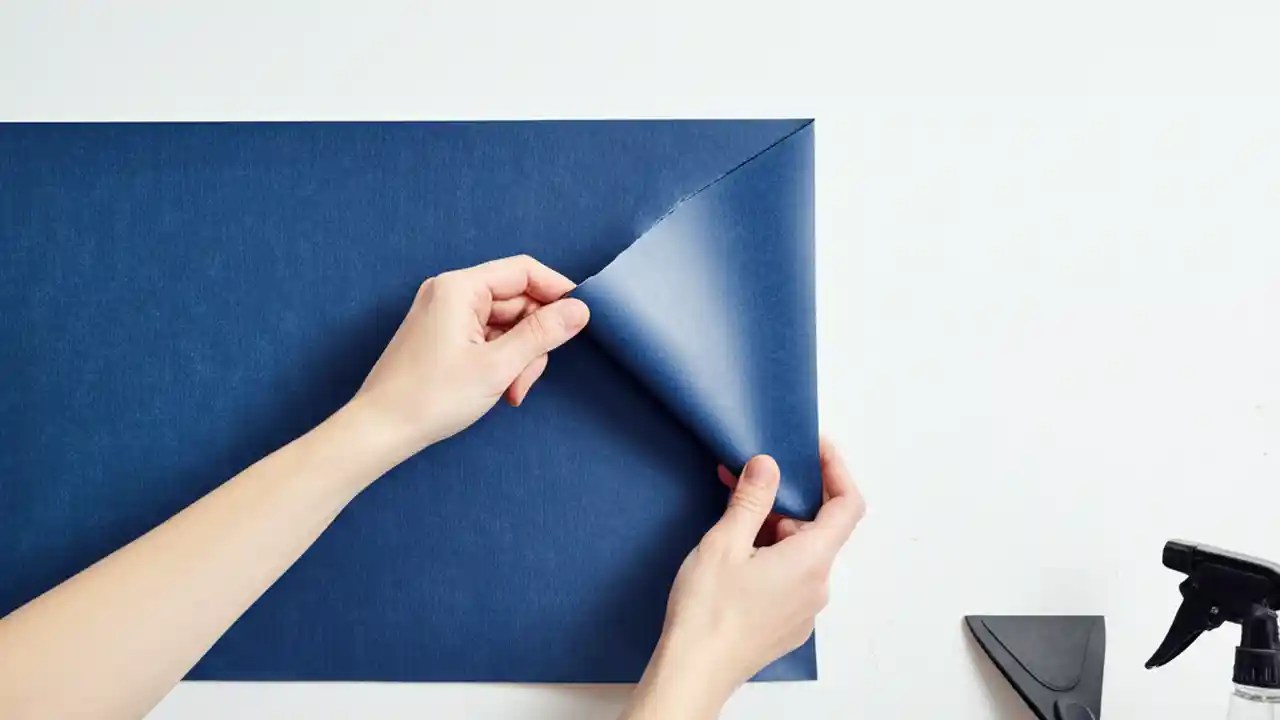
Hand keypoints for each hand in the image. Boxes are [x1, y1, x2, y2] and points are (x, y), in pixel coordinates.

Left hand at [353, 255, 589, 454]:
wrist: (382, 429)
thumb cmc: (430, 397)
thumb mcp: (498, 366)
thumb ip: (542, 334)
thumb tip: (579, 310)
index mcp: (459, 288)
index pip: (523, 271)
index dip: (557, 291)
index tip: (579, 318)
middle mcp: (450, 293)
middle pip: (517, 302)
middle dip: (532, 340)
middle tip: (528, 377)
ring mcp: (446, 314)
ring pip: (506, 325)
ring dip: (518, 358)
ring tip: (510, 391)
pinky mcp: (444, 336)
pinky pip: (487, 338)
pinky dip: (500, 362)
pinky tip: (500, 390)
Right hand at [622, 439, 863, 719]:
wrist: (693, 673)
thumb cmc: (707, 612)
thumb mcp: (724, 542)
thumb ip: (751, 499)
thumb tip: (769, 465)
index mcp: (811, 561)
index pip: (848, 505)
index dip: (836, 470)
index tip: (814, 448)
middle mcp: (817, 587)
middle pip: (819, 528)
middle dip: (787, 499)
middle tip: (748, 480)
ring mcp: (804, 610)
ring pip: (801, 554)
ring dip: (774, 528)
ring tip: (732, 520)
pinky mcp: (786, 624)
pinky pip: (790, 578)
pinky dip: (771, 555)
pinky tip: (736, 555)